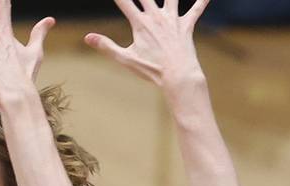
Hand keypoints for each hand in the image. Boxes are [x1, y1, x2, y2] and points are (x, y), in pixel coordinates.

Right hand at [84, 0, 210, 88]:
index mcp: (140, 23)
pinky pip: (196, 10)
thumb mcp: (125, 58)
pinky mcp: (186, 26)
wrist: (177, 75)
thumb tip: (87, 37)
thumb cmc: (151, 69)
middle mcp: (156, 17)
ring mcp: (173, 20)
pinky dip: (202, 1)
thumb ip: (106, 46)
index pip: (124, 2)